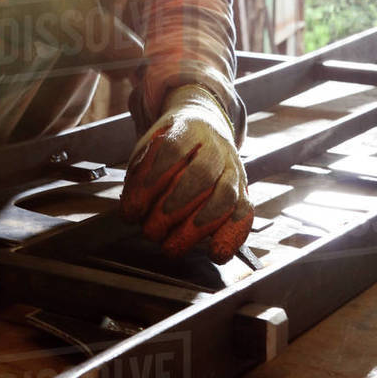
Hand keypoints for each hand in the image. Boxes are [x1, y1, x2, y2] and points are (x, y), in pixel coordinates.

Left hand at [120, 84, 252, 262]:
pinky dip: (232, 236)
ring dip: (198, 226)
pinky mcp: (243, 191)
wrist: (205, 125)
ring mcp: (233, 169)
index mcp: (188, 129)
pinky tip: (215, 252)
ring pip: (225, 196)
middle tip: (151, 230)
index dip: (152, 180)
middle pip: (202, 175)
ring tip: (172, 246)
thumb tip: (133, 211)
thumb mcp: (149, 147)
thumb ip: (140, 175)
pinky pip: (244, 214)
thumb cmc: (172, 146)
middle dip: (173, 207)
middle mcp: (215, 147)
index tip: (133, 209)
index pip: (173, 150)